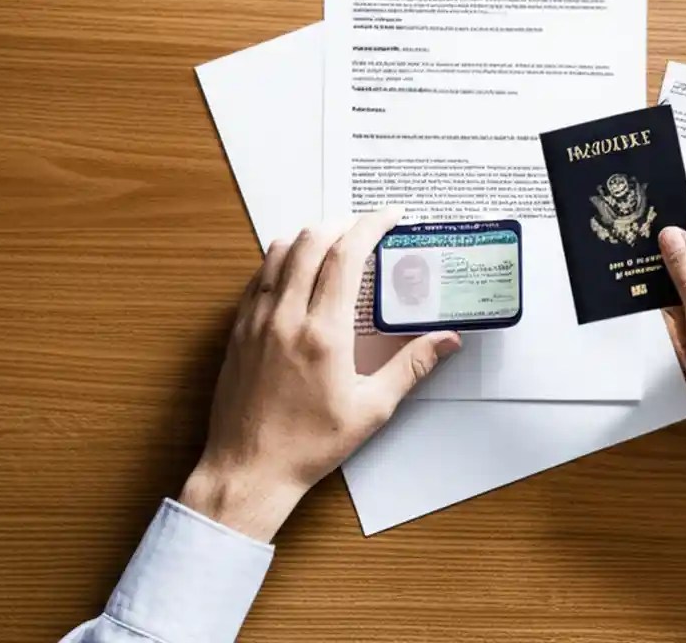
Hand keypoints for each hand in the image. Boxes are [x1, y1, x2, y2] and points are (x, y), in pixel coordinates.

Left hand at [179, 209, 461, 540]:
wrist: (249, 469)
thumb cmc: (308, 445)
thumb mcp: (372, 409)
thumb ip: (412, 366)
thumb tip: (447, 340)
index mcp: (323, 333)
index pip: (345, 256)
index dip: (370, 226)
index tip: (389, 216)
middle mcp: (286, 317)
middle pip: (311, 242)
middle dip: (343, 223)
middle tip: (367, 226)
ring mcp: (256, 321)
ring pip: (279, 252)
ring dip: (310, 236)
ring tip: (335, 241)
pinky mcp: (238, 330)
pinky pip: (259, 276)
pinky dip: (282, 259)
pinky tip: (299, 271)